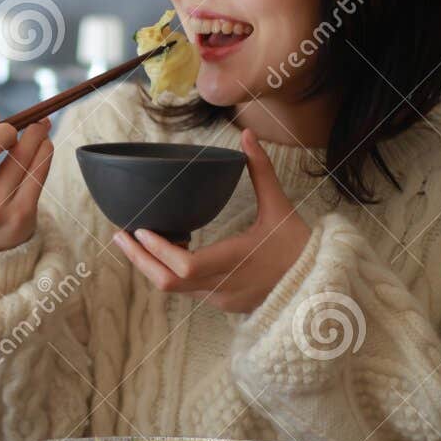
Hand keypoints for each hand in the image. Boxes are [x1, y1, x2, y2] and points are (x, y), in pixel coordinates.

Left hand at [110, 129, 310, 312]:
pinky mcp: (220, 304)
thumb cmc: (300, 247)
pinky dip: (170, 270)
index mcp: (237, 261)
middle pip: (167, 281)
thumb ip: (261, 172)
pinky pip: (185, 290)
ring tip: (137, 238)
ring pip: (173, 289)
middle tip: (119, 234)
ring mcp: (220, 298)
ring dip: (152, 264)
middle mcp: (223, 285)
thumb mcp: (281, 208)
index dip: (157, 251)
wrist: (320, 289)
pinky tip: (168, 248)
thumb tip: (247, 136)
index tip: (140, 229)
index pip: (185, 266)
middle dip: (139, 258)